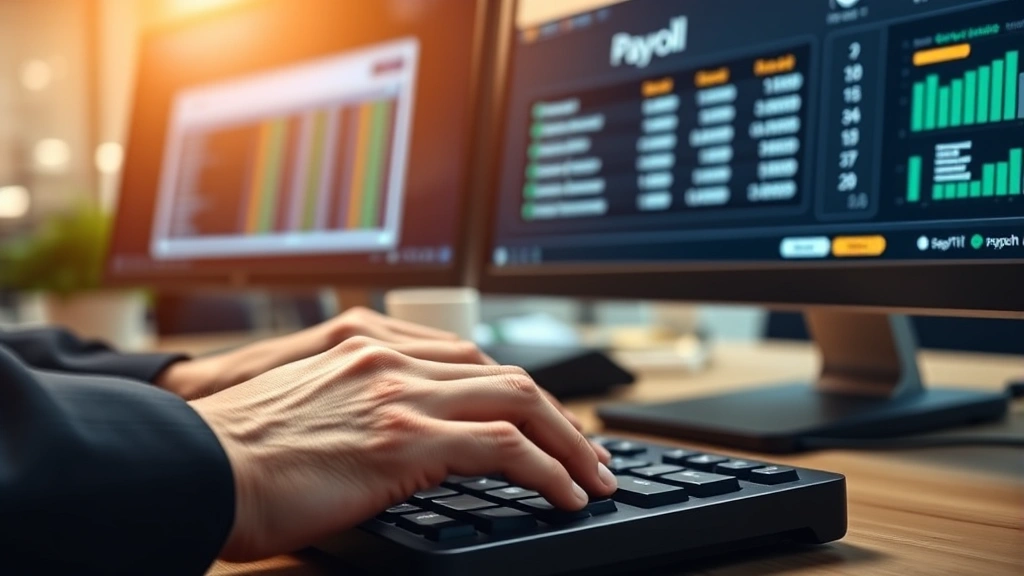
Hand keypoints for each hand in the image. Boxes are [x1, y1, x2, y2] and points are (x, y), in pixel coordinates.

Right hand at [155, 308, 597, 447]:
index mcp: (366, 342)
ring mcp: (400, 392)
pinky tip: (565, 493)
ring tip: (593, 476)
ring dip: (569, 442)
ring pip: (520, 401)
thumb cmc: (237, 452)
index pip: (468, 357)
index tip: (542, 421)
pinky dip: (548, 469)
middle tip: (586, 450)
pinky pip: (504, 447)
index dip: (516, 390)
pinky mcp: (404, 437)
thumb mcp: (307, 406)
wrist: (192, 467)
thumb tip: (401, 439)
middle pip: (505, 373)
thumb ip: (361, 403)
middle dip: (558, 414)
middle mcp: (390, 355)